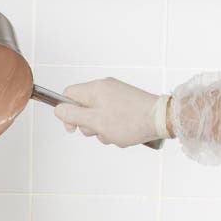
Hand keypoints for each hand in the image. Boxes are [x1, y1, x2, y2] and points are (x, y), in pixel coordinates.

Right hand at [54, 77, 170, 147]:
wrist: (161, 118)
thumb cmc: (130, 121)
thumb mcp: (95, 121)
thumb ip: (72, 115)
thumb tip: (58, 110)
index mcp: (94, 89)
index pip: (67, 94)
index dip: (65, 112)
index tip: (73, 127)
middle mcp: (104, 87)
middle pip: (82, 107)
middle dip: (87, 124)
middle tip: (99, 131)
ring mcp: (116, 94)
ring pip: (97, 114)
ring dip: (101, 128)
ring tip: (114, 133)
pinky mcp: (126, 101)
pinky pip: (110, 115)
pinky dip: (113, 126)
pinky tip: (122, 132)